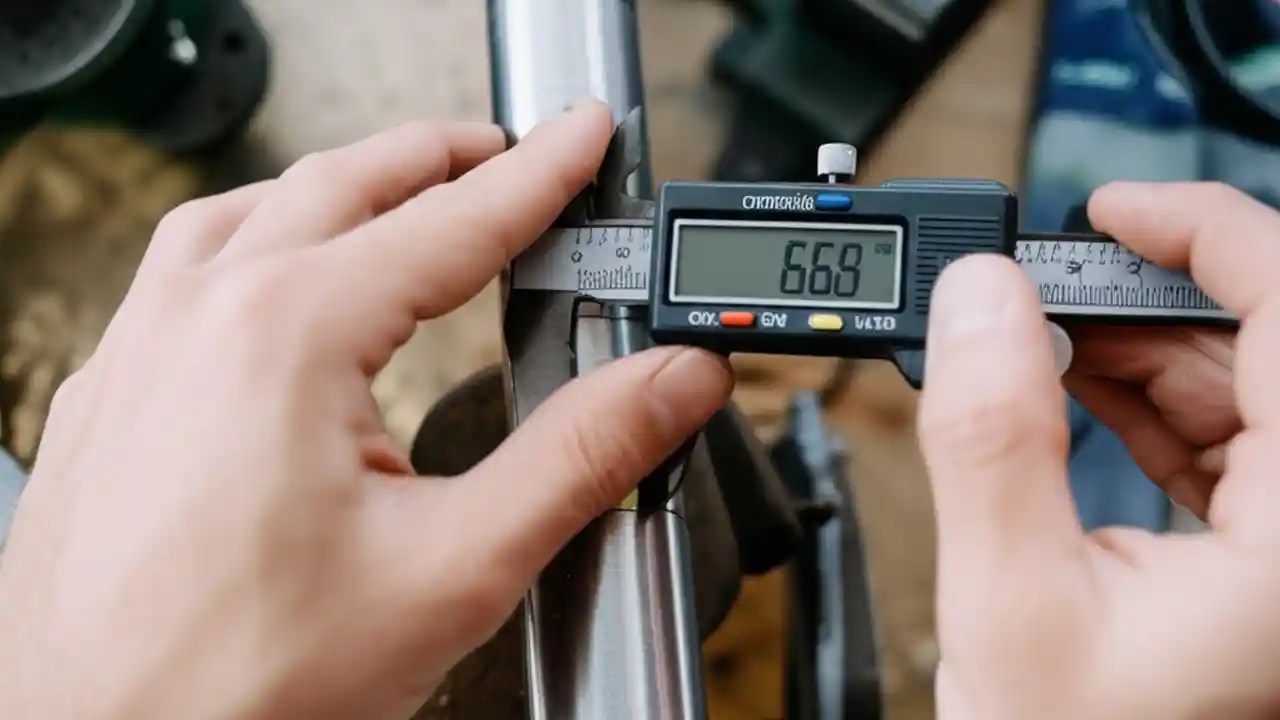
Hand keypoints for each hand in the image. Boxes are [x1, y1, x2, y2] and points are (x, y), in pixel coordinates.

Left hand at [0, 102, 732, 718]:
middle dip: (444, 157)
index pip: (452, 221)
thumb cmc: (241, 688)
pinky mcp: (106, 397)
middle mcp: (198, 318)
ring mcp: (137, 352)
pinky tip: (278, 273)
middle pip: (345, 182)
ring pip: (250, 208)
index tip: (581, 139)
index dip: (538, 176)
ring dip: (345, 183)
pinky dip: (258, 236)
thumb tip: (670, 384)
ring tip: (409, 192)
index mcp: (289, 335)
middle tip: (514, 154)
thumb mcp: (453, 568)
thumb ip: (580, 458)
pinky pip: (183, 268)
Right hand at [918, 182, 1279, 718]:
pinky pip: (1221, 437)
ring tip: (1032, 348)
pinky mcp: (1260, 553)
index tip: (1118, 207)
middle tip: (1036, 291)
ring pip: (1236, 386)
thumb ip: (989, 436)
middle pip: (1262, 345)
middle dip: (1142, 301)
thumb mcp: (1006, 600)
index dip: (1210, 233)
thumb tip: (980, 298)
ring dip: (1132, 350)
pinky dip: (1141, 401)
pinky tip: (1071, 392)